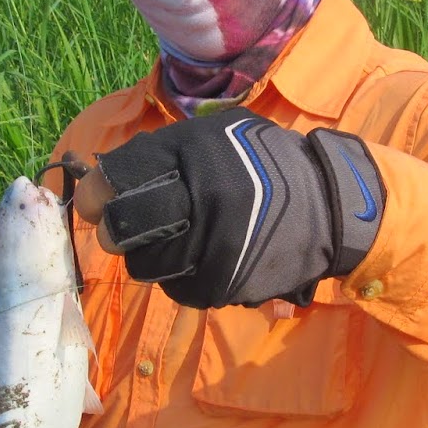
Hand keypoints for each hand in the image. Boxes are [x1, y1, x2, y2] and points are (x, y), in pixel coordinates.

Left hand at [71, 110, 384, 307]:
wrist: (330, 207)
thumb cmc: (265, 166)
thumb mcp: (220, 137)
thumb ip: (165, 153)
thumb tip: (102, 176)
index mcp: (196, 153)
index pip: (120, 175)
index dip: (98, 192)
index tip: (97, 202)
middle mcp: (203, 196)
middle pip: (125, 225)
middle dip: (115, 230)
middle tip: (121, 231)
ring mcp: (215, 243)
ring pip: (147, 264)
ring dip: (151, 256)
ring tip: (177, 242)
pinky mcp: (227, 282)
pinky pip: (180, 289)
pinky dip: (182, 279)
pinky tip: (203, 261)